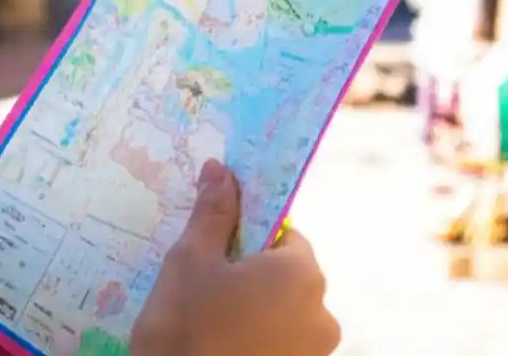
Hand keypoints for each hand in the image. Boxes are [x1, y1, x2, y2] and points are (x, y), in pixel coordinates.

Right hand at [131, 160, 339, 355]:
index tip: (214, 247)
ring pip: (283, 311)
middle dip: (249, 272)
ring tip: (207, 320)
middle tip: (203, 285)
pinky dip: (256, 338)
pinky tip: (220, 343)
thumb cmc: (185, 329)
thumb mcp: (190, 262)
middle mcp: (323, 313)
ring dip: (253, 308)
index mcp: (303, 273)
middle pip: (286, 273)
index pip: (284, 232)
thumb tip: (221, 169)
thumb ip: (213, 214)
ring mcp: (315, 352)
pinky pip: (280, 342)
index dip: (247, 233)